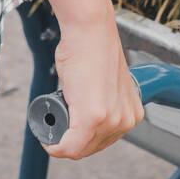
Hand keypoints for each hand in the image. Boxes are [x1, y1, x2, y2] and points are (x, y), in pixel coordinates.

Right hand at [41, 11, 144, 160]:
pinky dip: (56, 146)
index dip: (81, 140)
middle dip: (70, 143)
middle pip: (91, 148)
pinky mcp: (93, 117)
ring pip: (79, 149)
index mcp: (131, 113)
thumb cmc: (90, 49)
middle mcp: (125, 120)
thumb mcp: (103, 85)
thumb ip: (99, 102)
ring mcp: (110, 120)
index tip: (67, 133)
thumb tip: (82, 112)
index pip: (103, 141)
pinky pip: (70, 146)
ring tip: (51, 129)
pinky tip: (48, 141)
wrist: (89, 30)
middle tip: (55, 129)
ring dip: (62, 143)